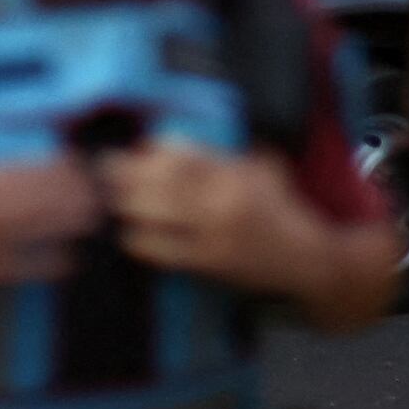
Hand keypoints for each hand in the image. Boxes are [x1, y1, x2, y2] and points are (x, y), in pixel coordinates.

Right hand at [0, 141, 102, 290]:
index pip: (29, 173)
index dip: (60, 170)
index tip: (82, 164)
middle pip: (44, 204)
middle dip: (75, 197)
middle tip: (103, 191)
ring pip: (40, 235)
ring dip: (69, 227)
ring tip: (94, 219)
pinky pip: (24, 271)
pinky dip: (49, 266)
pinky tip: (71, 261)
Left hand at [101, 141, 324, 295]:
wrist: (307, 261)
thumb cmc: (283, 209)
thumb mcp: (264, 168)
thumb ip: (227, 155)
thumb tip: (174, 144)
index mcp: (237, 172)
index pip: (186, 155)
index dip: (155, 150)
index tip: (136, 147)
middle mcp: (223, 200)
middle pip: (164, 181)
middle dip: (128, 173)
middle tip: (102, 167)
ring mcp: (214, 234)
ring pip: (159, 214)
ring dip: (128, 204)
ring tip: (106, 197)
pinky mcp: (209, 264)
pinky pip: (166, 252)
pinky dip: (142, 242)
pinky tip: (126, 235)